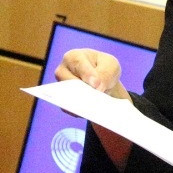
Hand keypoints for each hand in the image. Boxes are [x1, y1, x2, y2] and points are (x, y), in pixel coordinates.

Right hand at [55, 49, 133, 166]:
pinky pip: (71, 110)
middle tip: (96, 101)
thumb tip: (96, 86)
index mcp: (74, 57)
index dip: (87, 74)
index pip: (78, 64)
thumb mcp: (111, 66)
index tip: (96, 85)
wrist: (103, 80)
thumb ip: (105, 73)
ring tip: (97, 111)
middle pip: (69, 83)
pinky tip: (95, 115)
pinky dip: (82, 113)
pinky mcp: (65, 103)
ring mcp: (61, 89)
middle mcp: (62, 71)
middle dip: (84, 92)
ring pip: (68, 98)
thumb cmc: (104, 68)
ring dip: (82, 104)